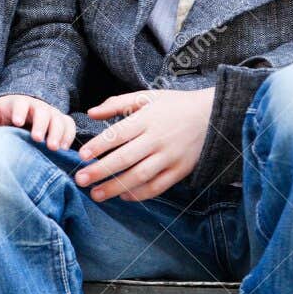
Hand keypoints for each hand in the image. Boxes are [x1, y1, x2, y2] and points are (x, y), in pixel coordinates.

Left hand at [0, 93, 76, 149]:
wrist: (23, 112)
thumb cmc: (6, 115)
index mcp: (20, 103)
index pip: (21, 104)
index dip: (20, 111)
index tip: (17, 122)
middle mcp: (38, 107)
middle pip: (42, 112)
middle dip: (40, 124)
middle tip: (36, 138)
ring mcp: (52, 114)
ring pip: (58, 120)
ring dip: (57, 133)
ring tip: (53, 148)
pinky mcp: (62, 121)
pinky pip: (69, 126)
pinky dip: (68, 136)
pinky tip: (64, 149)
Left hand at [73, 87, 215, 201]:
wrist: (211, 116)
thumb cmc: (174, 105)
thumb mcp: (146, 97)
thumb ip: (117, 103)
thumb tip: (91, 113)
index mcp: (147, 119)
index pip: (118, 134)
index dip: (98, 146)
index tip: (81, 156)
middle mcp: (158, 139)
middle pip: (125, 158)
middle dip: (100, 171)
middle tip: (80, 180)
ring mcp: (170, 157)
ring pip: (139, 176)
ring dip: (115, 187)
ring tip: (95, 194)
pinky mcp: (180, 171)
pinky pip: (157, 187)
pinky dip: (138, 194)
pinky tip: (122, 196)